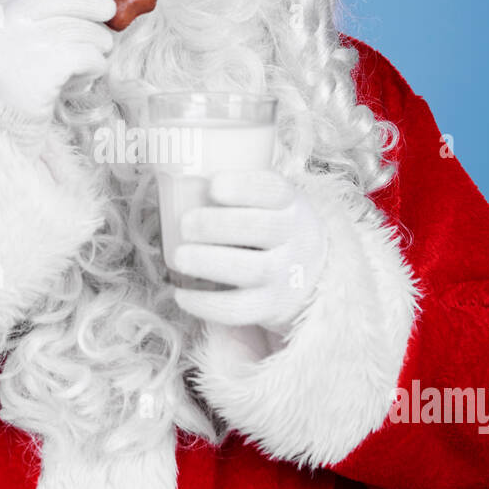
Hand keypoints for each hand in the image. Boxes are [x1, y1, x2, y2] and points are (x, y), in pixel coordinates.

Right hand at [0, 0, 117, 119]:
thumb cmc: (18, 91)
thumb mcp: (19, 47)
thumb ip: (44, 20)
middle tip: (111, 10)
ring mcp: (13, 50)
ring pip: (73, 28)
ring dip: (97, 38)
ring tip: (101, 50)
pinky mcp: (34, 75)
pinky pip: (81, 56)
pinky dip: (95, 62)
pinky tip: (90, 74)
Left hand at [171, 169, 328, 331]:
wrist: (313, 273)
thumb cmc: (273, 229)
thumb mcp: (272, 204)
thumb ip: (240, 194)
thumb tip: (176, 179)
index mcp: (290, 205)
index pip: (275, 190)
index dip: (245, 186)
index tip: (214, 185)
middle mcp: (295, 238)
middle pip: (261, 228)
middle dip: (218, 225)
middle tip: (186, 224)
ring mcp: (286, 275)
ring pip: (252, 270)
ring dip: (210, 262)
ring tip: (179, 257)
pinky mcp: (272, 307)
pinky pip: (240, 310)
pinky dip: (208, 304)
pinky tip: (182, 294)